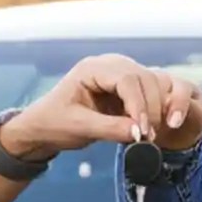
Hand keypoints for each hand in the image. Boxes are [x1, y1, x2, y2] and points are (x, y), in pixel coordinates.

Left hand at [0, 54, 201, 157]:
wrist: (44, 128)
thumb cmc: (54, 123)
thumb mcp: (78, 127)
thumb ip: (109, 128)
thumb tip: (140, 133)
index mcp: (92, 68)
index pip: (127, 79)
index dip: (139, 104)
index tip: (142, 131)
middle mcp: (110, 65)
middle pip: (144, 78)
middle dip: (151, 108)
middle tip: (148, 136)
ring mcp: (121, 75)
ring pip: (152, 83)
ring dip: (157, 108)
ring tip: (149, 135)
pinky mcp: (127, 90)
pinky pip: (150, 93)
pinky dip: (156, 109)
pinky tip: (153, 128)